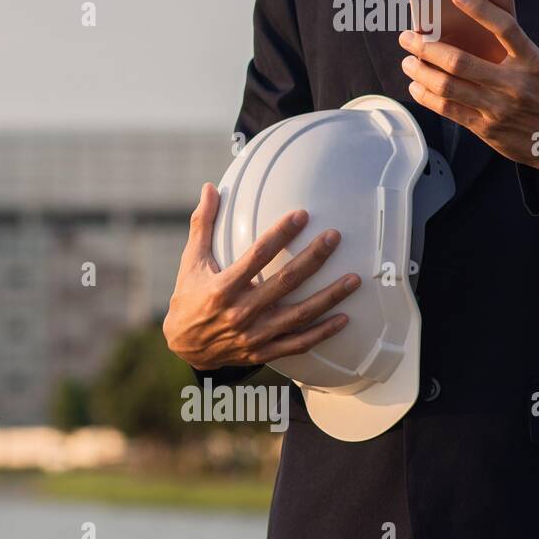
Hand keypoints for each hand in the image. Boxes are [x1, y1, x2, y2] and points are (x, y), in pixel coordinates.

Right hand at [162, 183, 360, 370]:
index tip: (301, 215)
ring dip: (328, 297)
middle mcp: (240, 311)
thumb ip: (202, 225)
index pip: (257, 256)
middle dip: (312, 258)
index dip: (280, 234)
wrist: (185, 346)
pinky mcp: (263, 351)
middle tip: (333, 238)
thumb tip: (210, 188)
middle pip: (285, 282)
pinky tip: (343, 319)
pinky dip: (322, 332)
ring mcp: (254, 334)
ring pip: (299, 315)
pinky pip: (298, 343)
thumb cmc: (189, 297)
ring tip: (353, 279)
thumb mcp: (191, 260)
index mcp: (223, 287)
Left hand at [400, 0, 538, 182]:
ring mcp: (498, 107)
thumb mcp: (535, 67)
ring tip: (408, 62)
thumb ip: (507, 52)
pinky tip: (416, 86)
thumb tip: (462, 30)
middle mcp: (514, 83)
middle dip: (426, 48)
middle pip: (459, 62)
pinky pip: (446, 109)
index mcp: (531, 61)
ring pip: (446, 86)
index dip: (481, 9)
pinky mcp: (484, 127)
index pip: (505, 28)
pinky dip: (425, 95)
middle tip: (408, 38)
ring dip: (419, 72)